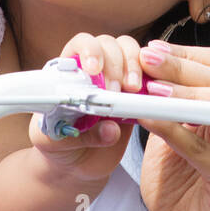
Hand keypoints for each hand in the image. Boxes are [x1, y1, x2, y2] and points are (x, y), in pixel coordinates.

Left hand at [24, 33, 145, 180]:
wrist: (74, 165)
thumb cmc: (58, 146)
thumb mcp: (55, 142)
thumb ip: (80, 135)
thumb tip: (112, 130)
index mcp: (68, 73)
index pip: (80, 45)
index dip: (90, 50)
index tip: (94, 69)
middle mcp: (94, 71)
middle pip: (110, 45)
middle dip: (117, 63)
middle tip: (117, 90)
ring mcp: (116, 81)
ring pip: (131, 54)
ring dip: (135, 67)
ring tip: (133, 90)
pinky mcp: (136, 98)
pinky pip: (150, 80)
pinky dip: (153, 83)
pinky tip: (151, 96)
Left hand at [134, 42, 209, 210]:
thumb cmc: (177, 183)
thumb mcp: (169, 131)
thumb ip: (164, 101)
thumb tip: (143, 62)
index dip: (184, 54)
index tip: (149, 50)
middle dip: (180, 67)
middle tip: (145, 61)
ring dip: (183, 96)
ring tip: (148, 91)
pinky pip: (203, 149)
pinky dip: (174, 130)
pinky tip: (147, 118)